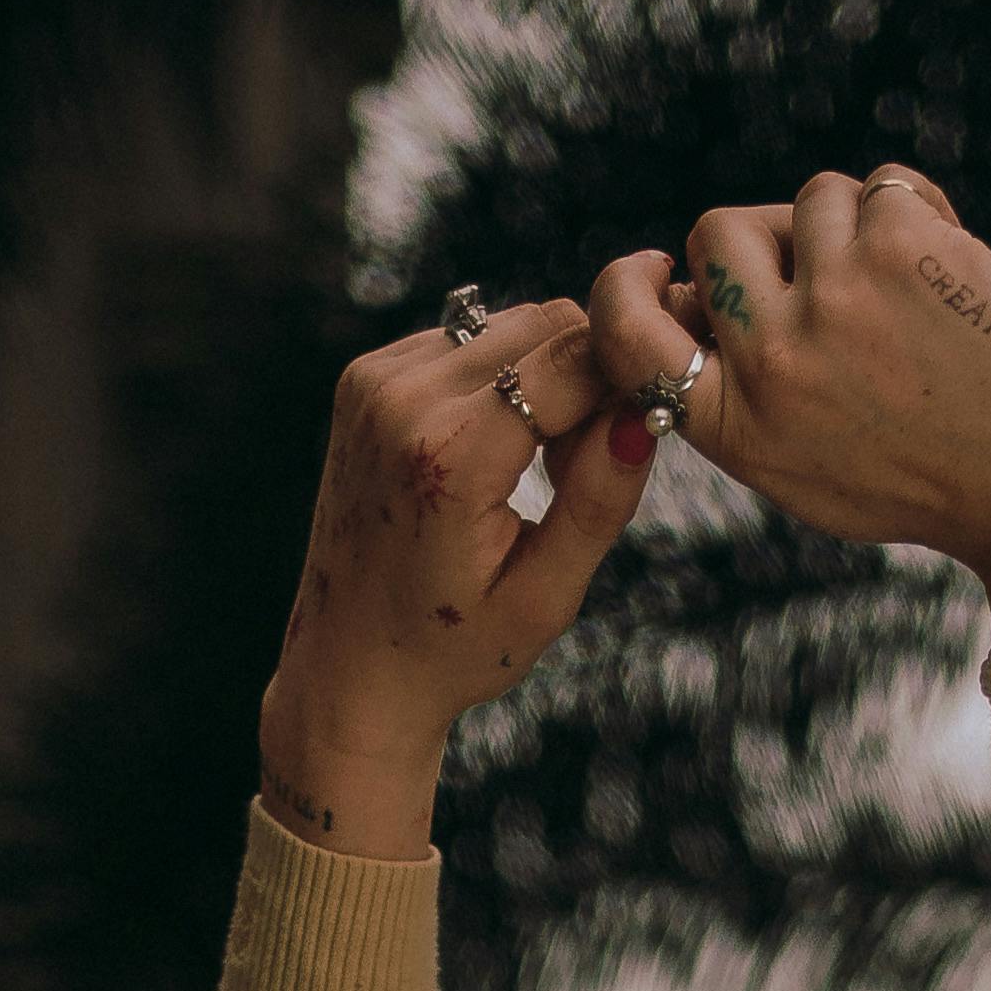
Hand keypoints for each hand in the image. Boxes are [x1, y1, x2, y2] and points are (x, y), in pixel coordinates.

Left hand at [256, 299, 655, 856]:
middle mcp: (405, 400)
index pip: (571, 358)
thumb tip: (642, 414)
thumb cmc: (452, 649)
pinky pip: (465, 341)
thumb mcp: (543, 600)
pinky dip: (494, 380)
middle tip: (577, 465)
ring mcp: (377, 381)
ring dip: (541, 377)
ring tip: (527, 468)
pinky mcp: (365, 376)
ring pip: (507, 326)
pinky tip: (486, 453)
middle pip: (544, 323)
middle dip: (584, 377)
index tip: (634, 429)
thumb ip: (598, 504)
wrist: (348, 667)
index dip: (620, 381)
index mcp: (451, 457)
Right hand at [584, 173, 990, 630]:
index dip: (628, 282)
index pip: (630, 331)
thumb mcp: (808, 466)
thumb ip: (747, 389)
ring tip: (911, 295)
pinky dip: (919, 212)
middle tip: (831, 273)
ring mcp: (831, 296)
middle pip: (718, 231)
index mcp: (736, 428)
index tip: (658, 264)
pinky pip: (883, 184)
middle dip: (770, 234)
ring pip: (812, 197)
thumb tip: (696, 286)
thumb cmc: (934, 482)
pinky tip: (953, 270)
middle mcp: (769, 361)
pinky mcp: (897, 245)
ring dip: (858, 225)